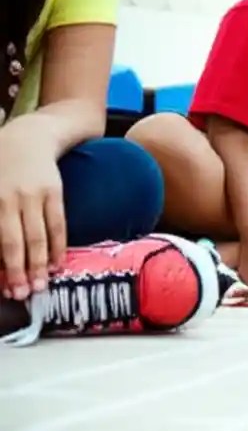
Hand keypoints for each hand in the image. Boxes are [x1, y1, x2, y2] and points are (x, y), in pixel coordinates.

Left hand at [0, 135, 66, 300]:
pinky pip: (57, 225)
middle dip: (18, 272)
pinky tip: (55, 265)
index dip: (2, 264)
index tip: (3, 286)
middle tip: (20, 295)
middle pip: (16, 242)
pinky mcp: (55, 193)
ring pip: (38, 237)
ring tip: (38, 287)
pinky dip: (58, 247)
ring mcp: (34, 195)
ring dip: (38, 265)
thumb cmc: (1, 165)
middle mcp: (10, 197)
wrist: (29, 136)